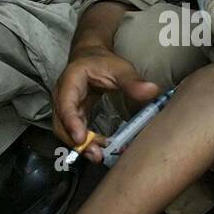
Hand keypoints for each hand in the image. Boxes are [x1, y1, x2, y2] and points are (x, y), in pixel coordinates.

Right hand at [52, 44, 158, 162]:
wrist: (91, 58)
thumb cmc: (103, 62)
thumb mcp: (120, 68)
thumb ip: (133, 81)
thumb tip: (152, 91)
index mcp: (71, 79)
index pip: (66, 103)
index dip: (71, 122)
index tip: (81, 138)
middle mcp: (62, 95)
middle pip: (61, 122)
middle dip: (76, 141)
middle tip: (95, 154)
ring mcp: (64, 106)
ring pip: (65, 130)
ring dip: (80, 145)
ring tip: (98, 156)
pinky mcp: (71, 115)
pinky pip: (73, 131)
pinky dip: (85, 142)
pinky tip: (99, 149)